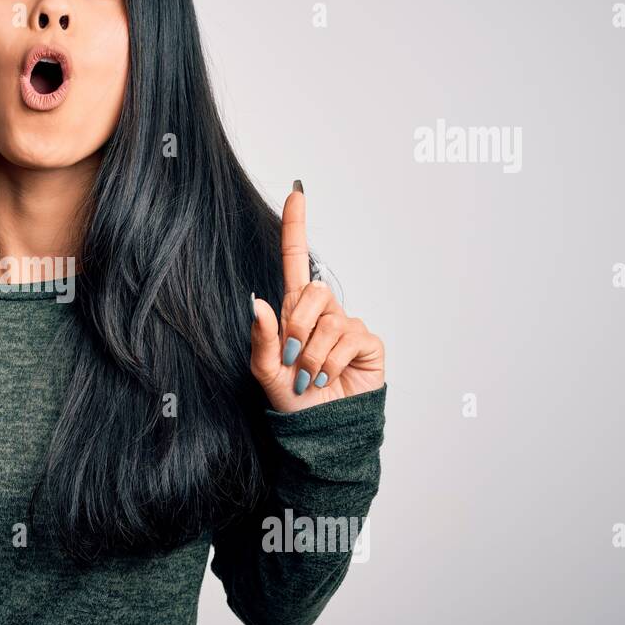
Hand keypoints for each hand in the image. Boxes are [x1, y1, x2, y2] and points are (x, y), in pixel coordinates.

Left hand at [250, 181, 385, 412]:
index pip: (296, 261)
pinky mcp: (367, 344)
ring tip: (309, 377)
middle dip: (297, 328)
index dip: (296, 227)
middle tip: (292, 360)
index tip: (296, 193)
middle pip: (312, 293)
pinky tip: (328, 379)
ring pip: (329, 322)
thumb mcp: (264, 372)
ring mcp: (347, 327)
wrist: (321, 431)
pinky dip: (331, 364)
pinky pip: (348, 339)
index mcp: (293, 312)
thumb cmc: (292, 402)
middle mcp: (322, 314)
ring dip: (312, 355)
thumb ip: (259, 338)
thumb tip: (258, 302)